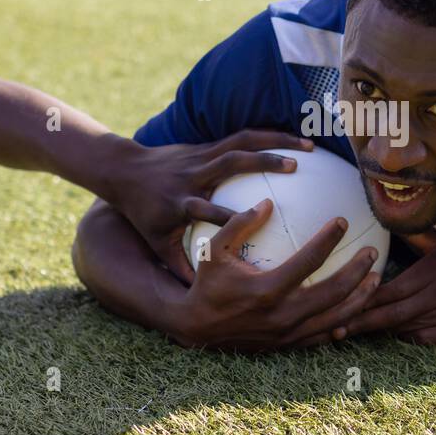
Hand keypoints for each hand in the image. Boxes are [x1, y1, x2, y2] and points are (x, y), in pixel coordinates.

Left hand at [107, 130, 315, 284]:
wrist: (125, 173)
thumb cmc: (146, 215)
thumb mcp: (159, 243)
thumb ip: (181, 267)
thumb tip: (204, 298)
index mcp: (182, 204)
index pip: (210, 210)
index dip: (236, 215)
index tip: (267, 216)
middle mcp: (194, 176)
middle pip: (230, 164)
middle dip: (263, 162)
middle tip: (296, 166)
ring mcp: (201, 157)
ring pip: (241, 143)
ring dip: (276, 141)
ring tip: (310, 146)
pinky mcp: (206, 145)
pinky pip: (242, 137)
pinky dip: (270, 135)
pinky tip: (297, 138)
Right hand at [167, 198, 381, 351]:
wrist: (196, 329)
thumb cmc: (207, 283)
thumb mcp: (215, 250)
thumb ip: (240, 224)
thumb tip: (268, 202)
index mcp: (267, 290)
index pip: (309, 260)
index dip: (329, 239)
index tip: (342, 221)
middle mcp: (282, 315)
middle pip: (333, 292)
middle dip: (358, 271)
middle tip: (372, 252)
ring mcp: (288, 334)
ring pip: (336, 317)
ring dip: (360, 298)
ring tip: (375, 278)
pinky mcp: (289, 345)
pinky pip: (324, 335)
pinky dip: (344, 321)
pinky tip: (356, 307)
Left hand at [339, 230, 435, 344]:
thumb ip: (419, 236)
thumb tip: (393, 221)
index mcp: (430, 270)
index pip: (387, 289)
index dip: (360, 300)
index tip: (336, 306)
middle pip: (389, 313)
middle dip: (359, 322)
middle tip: (331, 330)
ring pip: (404, 327)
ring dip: (377, 332)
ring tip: (349, 335)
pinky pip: (424, 338)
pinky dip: (405, 338)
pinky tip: (388, 338)